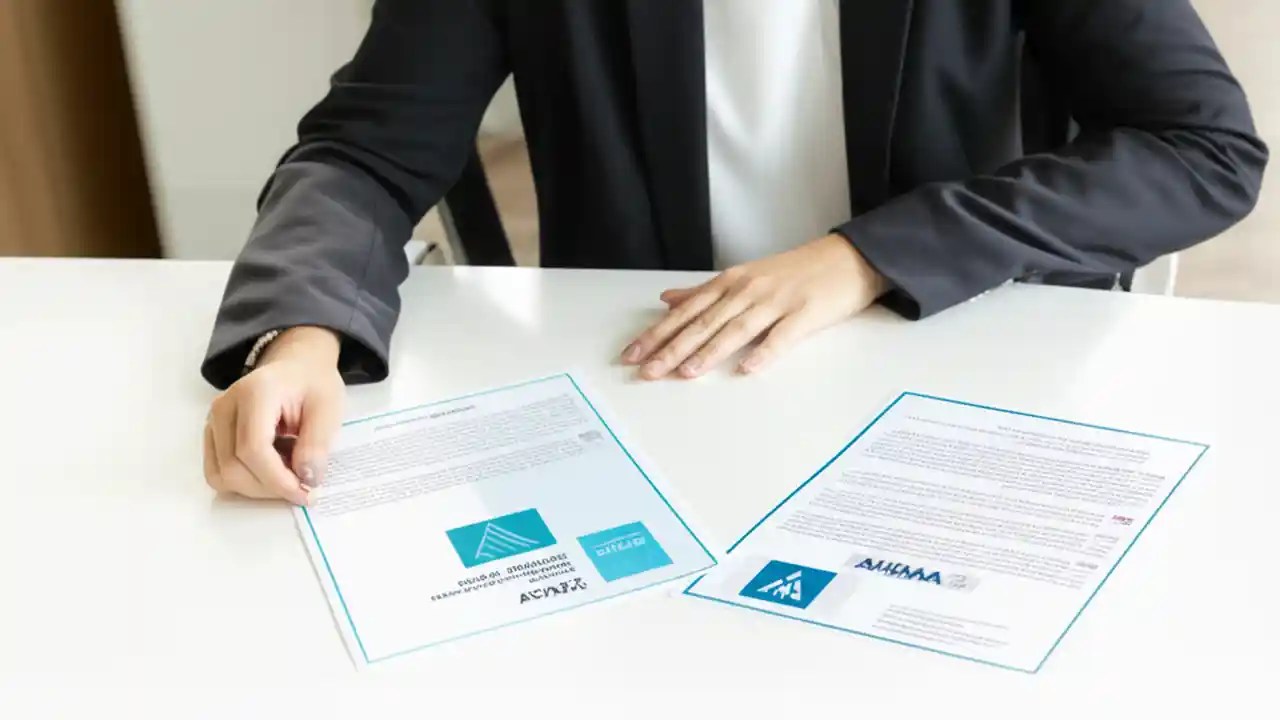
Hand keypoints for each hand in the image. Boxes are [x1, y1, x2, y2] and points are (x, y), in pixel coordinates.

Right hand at [203, 327, 344, 504]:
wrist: (296, 367)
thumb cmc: (313, 384)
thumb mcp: (329, 408)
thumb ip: (318, 444)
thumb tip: (306, 480)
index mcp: (255, 392)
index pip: (253, 449)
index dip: (278, 480)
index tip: (306, 493)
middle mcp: (224, 406)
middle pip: (233, 467)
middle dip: (270, 488)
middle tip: (302, 485)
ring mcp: (212, 421)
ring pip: (222, 476)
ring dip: (257, 487)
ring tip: (287, 470)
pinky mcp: (212, 434)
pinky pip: (218, 473)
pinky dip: (244, 481)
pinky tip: (271, 468)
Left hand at [621, 234, 886, 378]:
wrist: (846, 257)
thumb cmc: (794, 271)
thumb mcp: (744, 276)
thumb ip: (704, 292)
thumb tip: (667, 300)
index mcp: (731, 282)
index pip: (687, 311)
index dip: (658, 333)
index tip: (633, 353)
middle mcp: (748, 290)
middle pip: (704, 322)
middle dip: (672, 348)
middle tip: (647, 371)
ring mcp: (776, 302)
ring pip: (736, 329)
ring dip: (709, 352)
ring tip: (685, 372)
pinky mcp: (805, 315)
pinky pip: (781, 337)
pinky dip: (764, 353)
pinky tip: (747, 370)